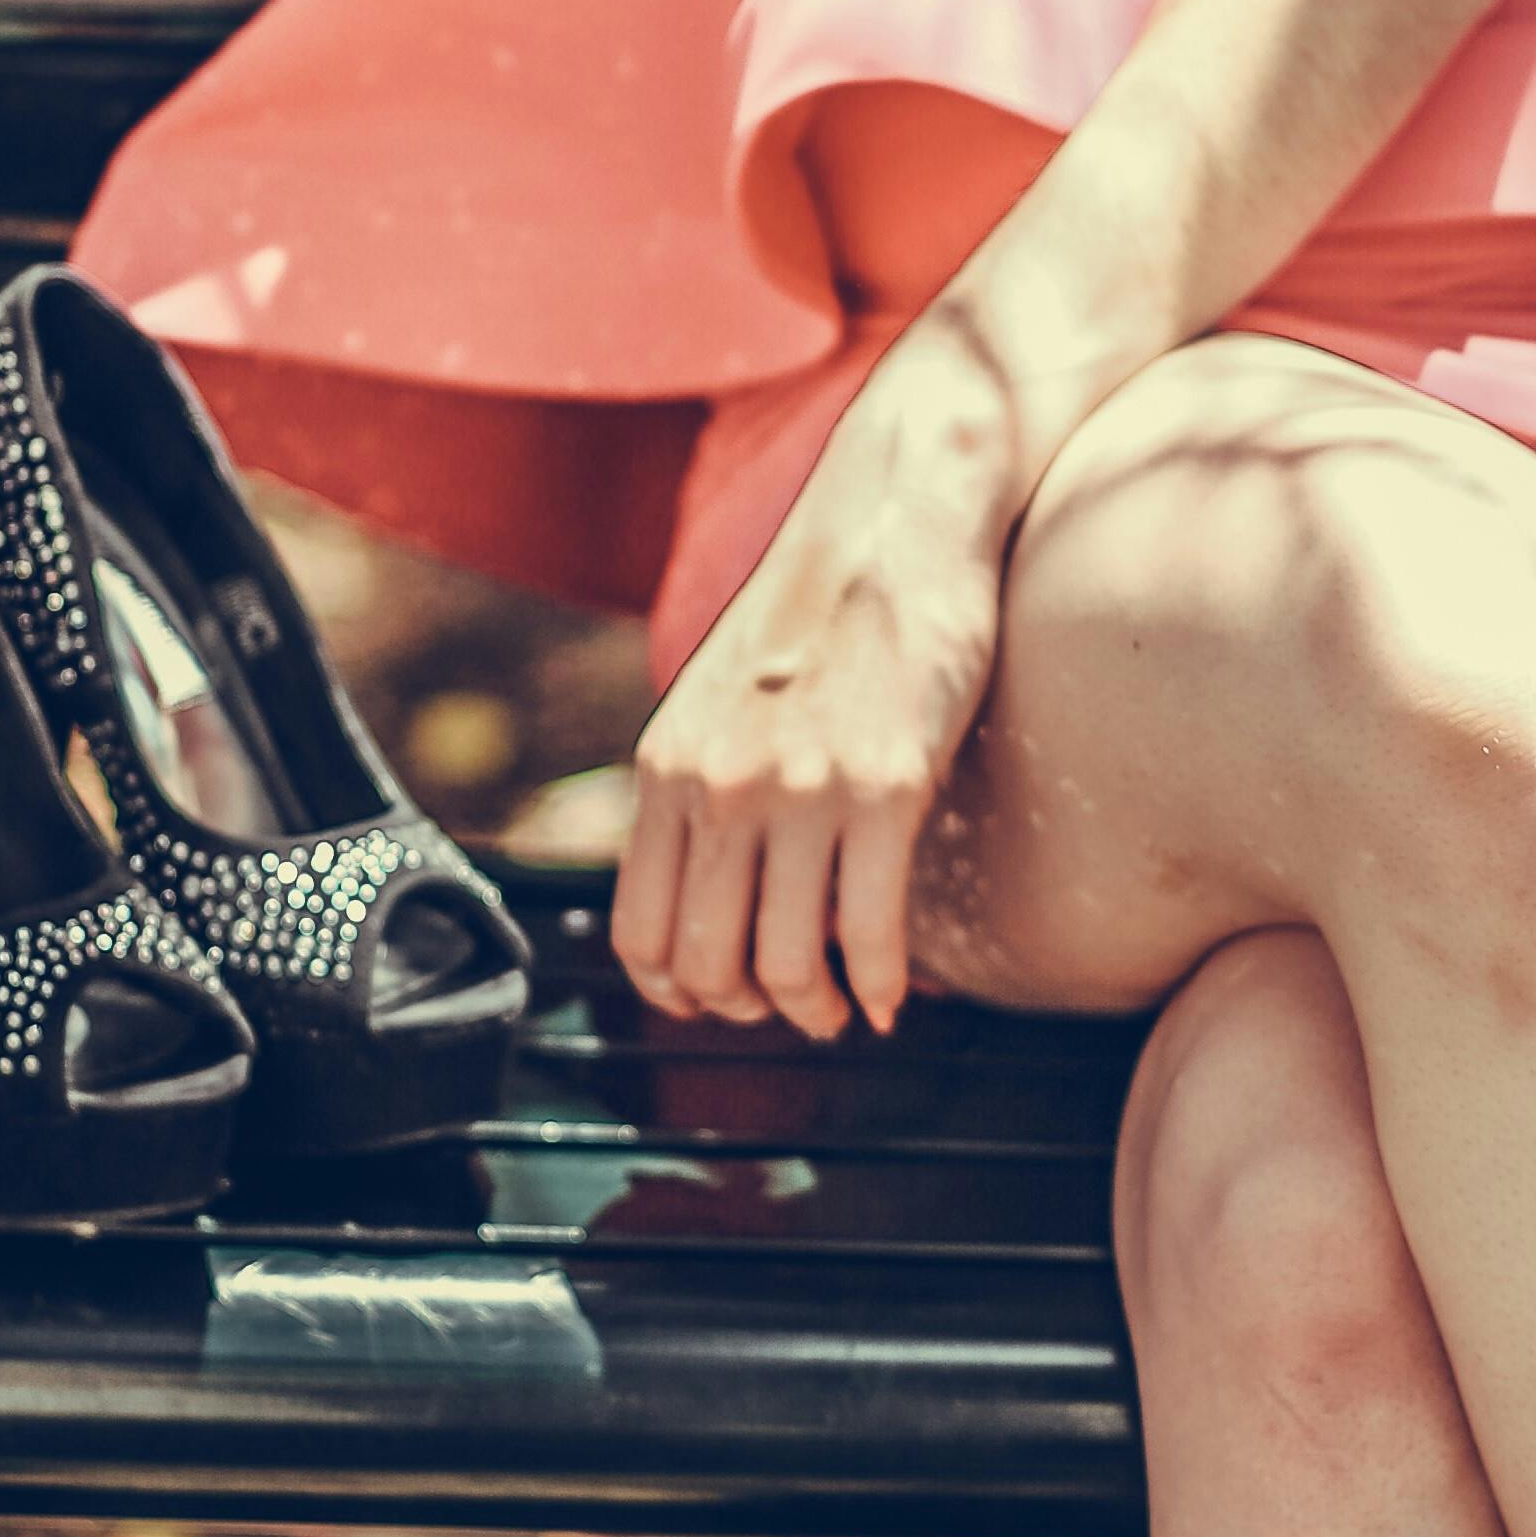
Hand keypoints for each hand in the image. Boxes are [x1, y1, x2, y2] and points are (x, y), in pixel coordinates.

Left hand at [610, 385, 1011, 1042]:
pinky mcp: (887, 786)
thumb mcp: (717, 698)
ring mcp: (801, 789)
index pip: (638, 931)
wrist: (896, 523)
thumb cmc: (820, 613)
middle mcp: (720, 785)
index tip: (718, 1001)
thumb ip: (697, 786)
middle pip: (707, 964)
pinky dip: (883, 987)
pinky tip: (895, 995)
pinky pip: (870, 932)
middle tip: (791, 1010)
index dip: (677, 993)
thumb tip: (702, 885)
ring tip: (844, 1010)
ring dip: (818, 1013)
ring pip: (788, 965)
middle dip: (750, 1013)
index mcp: (667, 768)